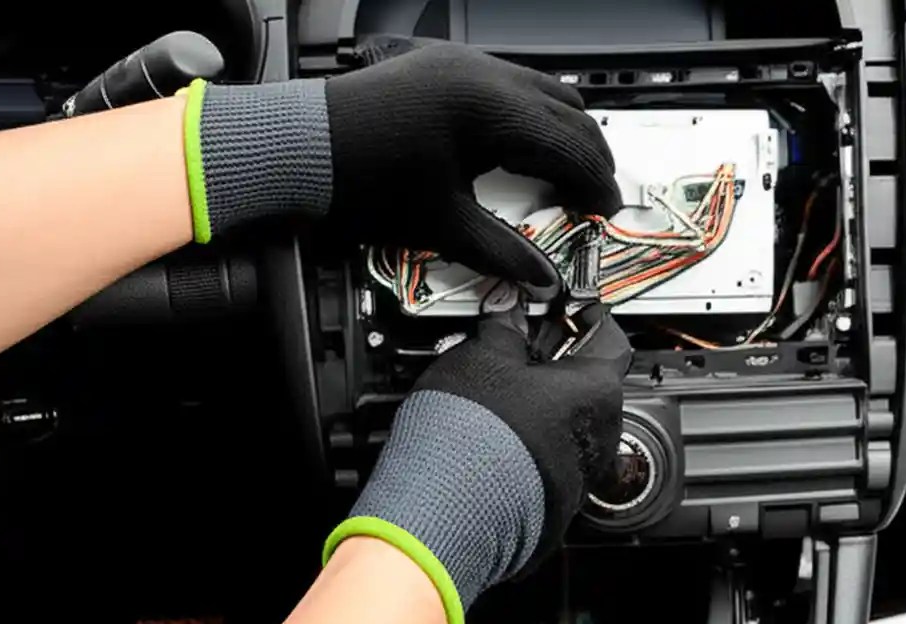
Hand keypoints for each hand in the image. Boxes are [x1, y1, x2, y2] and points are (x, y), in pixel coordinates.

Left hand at [182, 41, 618, 294]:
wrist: (301, 147)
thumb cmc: (363, 178)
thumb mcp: (441, 224)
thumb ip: (502, 253)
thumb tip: (542, 279)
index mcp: (492, 110)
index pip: (570, 145)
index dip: (595, 181)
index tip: (604, 208)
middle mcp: (486, 75)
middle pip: (568, 112)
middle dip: (588, 155)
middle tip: (593, 194)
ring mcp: (467, 63)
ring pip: (546, 89)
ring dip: (564, 129)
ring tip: (565, 171)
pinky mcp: (448, 64)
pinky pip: (513, 80)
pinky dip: (533, 112)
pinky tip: (524, 144)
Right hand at [322, 316, 626, 623]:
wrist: (448, 508)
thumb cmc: (472, 435)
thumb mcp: (483, 356)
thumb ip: (505, 330)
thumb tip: (507, 317)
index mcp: (597, 394)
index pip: (610, 340)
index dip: (583, 318)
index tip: (561, 311)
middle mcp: (600, 440)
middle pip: (587, 388)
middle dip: (554, 367)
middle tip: (518, 352)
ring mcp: (577, 479)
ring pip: (565, 429)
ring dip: (538, 410)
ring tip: (494, 397)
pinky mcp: (550, 508)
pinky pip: (543, 465)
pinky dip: (524, 448)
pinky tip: (490, 438)